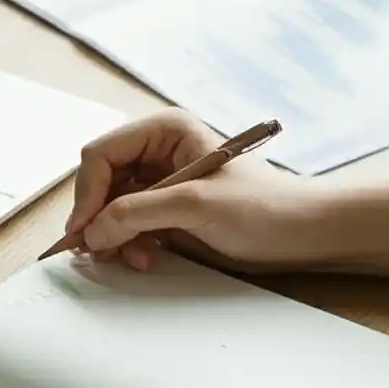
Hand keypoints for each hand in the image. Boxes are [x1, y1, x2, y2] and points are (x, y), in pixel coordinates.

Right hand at [66, 108, 333, 272]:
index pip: (100, 154)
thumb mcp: (197, 205)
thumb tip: (90, 231)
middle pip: (100, 182)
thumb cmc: (263, 208)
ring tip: (133, 257)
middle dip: (98, 218)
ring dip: (113, 235)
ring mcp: (160, 181)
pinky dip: (127, 243)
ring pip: (109, 207)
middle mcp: (157, 150)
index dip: (87, 193)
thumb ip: (139, 213)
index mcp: (164, 130)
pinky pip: (127, 224)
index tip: (84, 231)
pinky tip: (145, 257)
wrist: (303, 234)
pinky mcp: (166, 210)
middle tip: (100, 251)